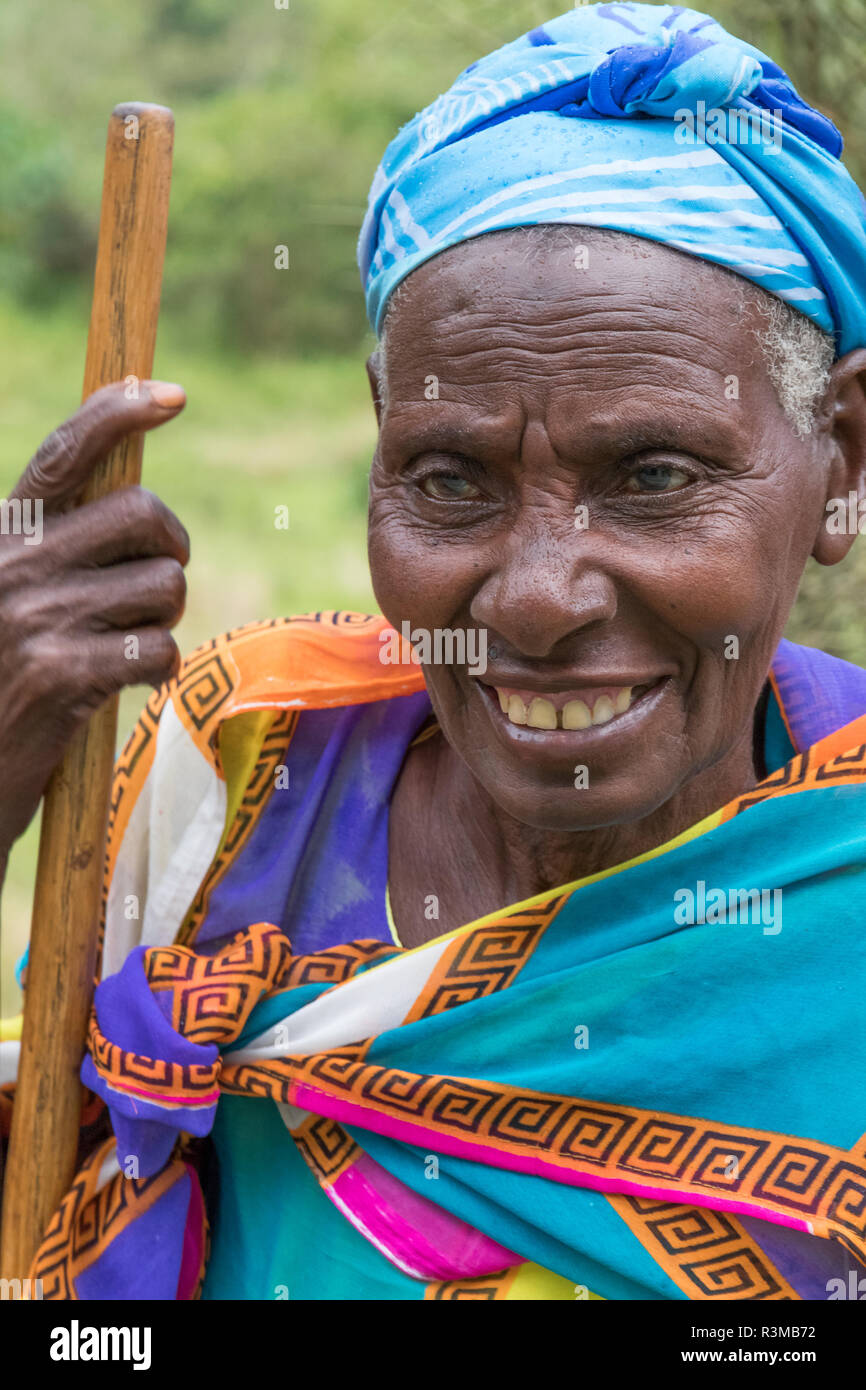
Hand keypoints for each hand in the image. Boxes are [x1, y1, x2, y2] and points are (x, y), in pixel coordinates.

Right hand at [0, 380, 188, 853]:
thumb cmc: (0, 685)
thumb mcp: (11, 600)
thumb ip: (58, 554)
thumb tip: (141, 513)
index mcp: (0, 538)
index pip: (62, 455)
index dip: (118, 413)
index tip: (172, 395)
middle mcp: (12, 566)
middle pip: (141, 513)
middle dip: (171, 548)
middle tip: (156, 585)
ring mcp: (35, 619)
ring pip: (163, 584)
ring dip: (165, 617)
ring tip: (127, 645)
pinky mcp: (59, 676)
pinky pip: (157, 648)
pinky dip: (158, 668)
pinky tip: (124, 683)